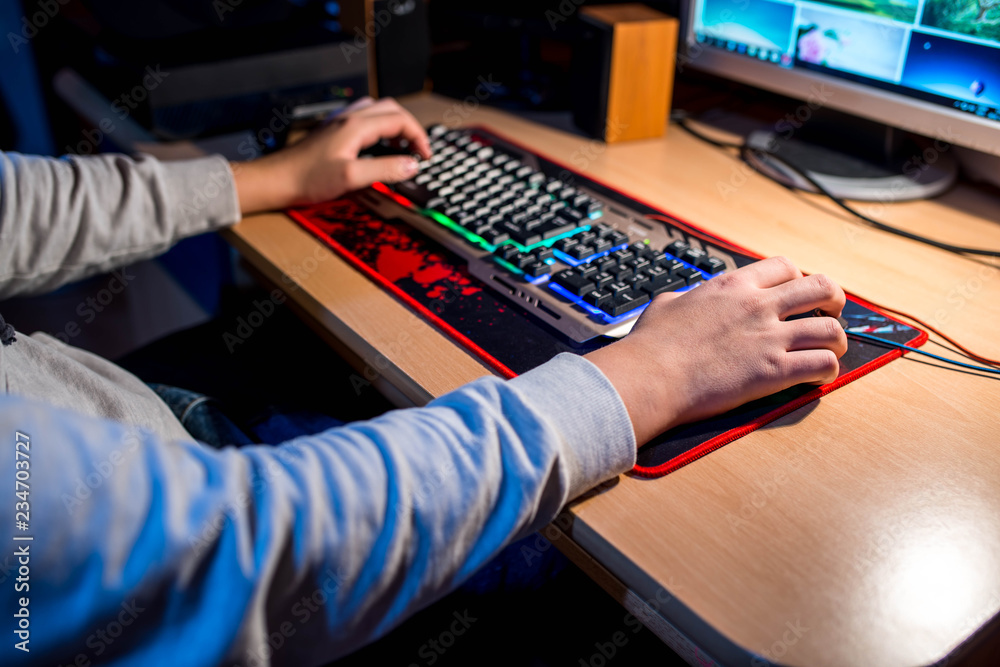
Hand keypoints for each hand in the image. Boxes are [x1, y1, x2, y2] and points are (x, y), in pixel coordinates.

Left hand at [231, 97, 431, 214]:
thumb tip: (411, 165)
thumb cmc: (306, 178)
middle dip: (410, 127)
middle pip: (391, 109)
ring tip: (401, 146)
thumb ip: (384, 170)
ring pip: (377, 111)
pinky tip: (376, 146)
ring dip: (395, 125)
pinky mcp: (332, 132)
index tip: (425, 156)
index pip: (400, 120)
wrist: (276, 180)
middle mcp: (349, 119)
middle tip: (418, 150)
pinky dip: (379, 128)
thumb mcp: (351, 178)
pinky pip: (363, 119)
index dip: (418, 136)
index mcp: (356, 126)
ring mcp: (339, 123)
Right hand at [586, 257, 847, 444]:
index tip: (796, 294)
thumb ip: (686, 298)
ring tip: (830, 350)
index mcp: (732, 285)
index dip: (798, 278)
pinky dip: (828, 371)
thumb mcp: (666, 304)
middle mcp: (758, 306)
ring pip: (831, 329)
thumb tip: (684, 301)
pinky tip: (818, 377)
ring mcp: (769, 338)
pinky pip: (823, 365)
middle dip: (833, 300)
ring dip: (836, 340)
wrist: (650, 376)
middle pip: (821, 288)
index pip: (784, 267)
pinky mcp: (774, 371)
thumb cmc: (651, 345)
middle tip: (829, 313)